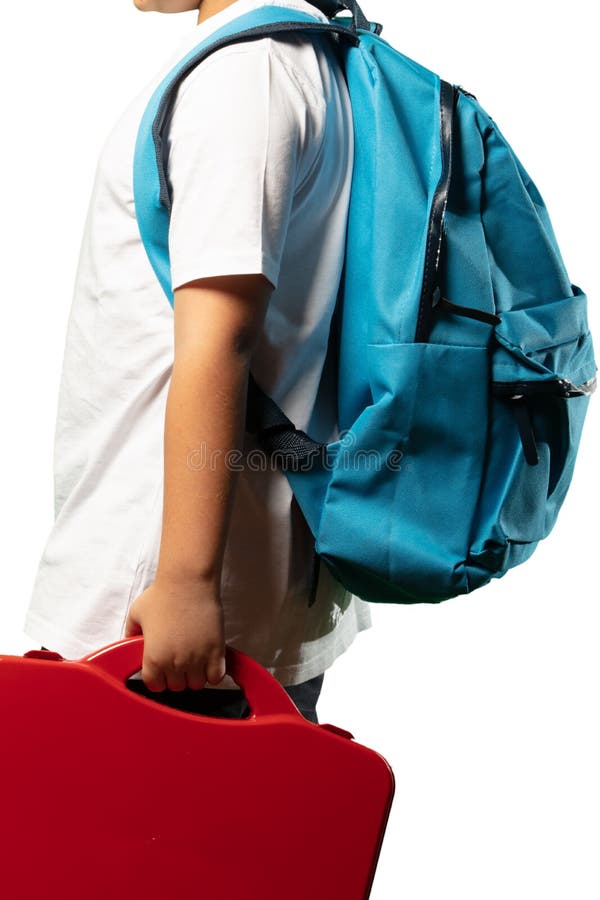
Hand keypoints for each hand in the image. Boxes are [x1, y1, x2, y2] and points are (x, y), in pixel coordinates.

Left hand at [124, 576, 226, 691]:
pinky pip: (216, 677)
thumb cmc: (162, 595)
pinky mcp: (216, 651)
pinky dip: (213, 673)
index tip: (161, 670)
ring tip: (193, 661)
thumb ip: (131, 632)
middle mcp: (175, 663)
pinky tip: (209, 661)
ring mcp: (197, 658)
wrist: (187, 582)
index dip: (158, 679)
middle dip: (176, 676)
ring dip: (194, 675)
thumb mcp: (137, 613)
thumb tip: (131, 642)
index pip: (155, 686)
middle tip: (178, 661)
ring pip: (196, 684)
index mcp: (153, 658)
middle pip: (176, 687)